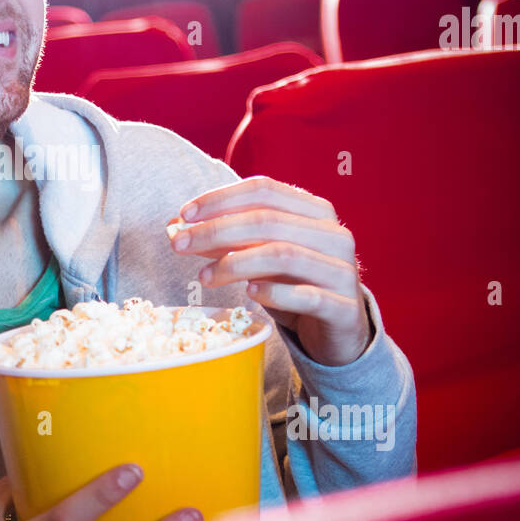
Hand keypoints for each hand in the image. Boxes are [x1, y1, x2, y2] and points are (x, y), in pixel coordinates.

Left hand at [167, 176, 371, 366]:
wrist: (339, 331)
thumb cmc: (295, 285)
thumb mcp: (260, 259)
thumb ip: (226, 241)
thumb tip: (176, 228)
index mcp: (315, 210)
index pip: (264, 189)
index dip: (220, 198)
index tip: (184, 214)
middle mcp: (333, 234)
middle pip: (267, 220)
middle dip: (216, 230)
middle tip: (179, 244)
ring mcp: (342, 270)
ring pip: (282, 255)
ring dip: (235, 263)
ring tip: (204, 276)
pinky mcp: (344, 307)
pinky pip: (305, 295)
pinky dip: (273, 293)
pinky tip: (248, 293)